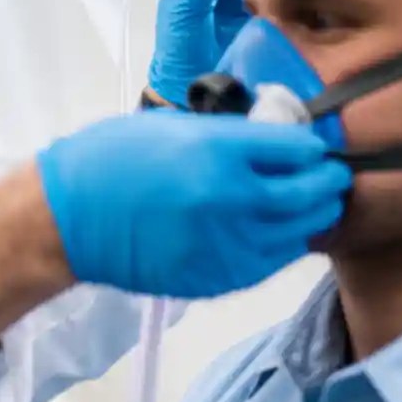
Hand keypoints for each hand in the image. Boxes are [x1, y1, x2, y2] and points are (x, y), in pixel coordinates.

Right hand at [36, 110, 349, 297]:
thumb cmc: (109, 160)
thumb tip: (270, 140)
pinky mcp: (215, 277)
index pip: (298, 147)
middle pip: (310, 192)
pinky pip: (269, 263)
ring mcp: (226, 243)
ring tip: (310, 205)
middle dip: (328, 180)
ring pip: (299, 232)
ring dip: (310, 216)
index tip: (312, 145)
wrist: (69, 218)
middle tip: (331, 174)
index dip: (311, 145)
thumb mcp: (172, 125)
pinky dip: (282, 246)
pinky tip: (277, 233)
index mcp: (219, 150)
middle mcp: (232, 198)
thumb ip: (226, 135)